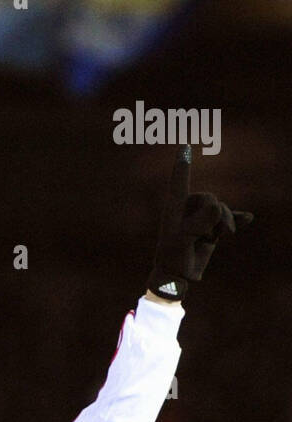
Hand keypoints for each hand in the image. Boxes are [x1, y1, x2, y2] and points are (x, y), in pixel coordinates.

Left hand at [146, 145, 253, 301]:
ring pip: (221, 209)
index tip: (184, 146)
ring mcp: (202, 217)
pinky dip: (237, 219)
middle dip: (215, 214)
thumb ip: (199, 222)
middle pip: (210, 199)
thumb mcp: (183, 238)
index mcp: (176, 206)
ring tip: (222, 236)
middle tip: (212, 234)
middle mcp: (189, 208)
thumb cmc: (173, 255)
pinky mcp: (212, 228)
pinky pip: (228, 219)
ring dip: (225, 222)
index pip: (180, 181)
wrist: (178, 275)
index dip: (183, 164)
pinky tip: (248, 218)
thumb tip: (217, 207)